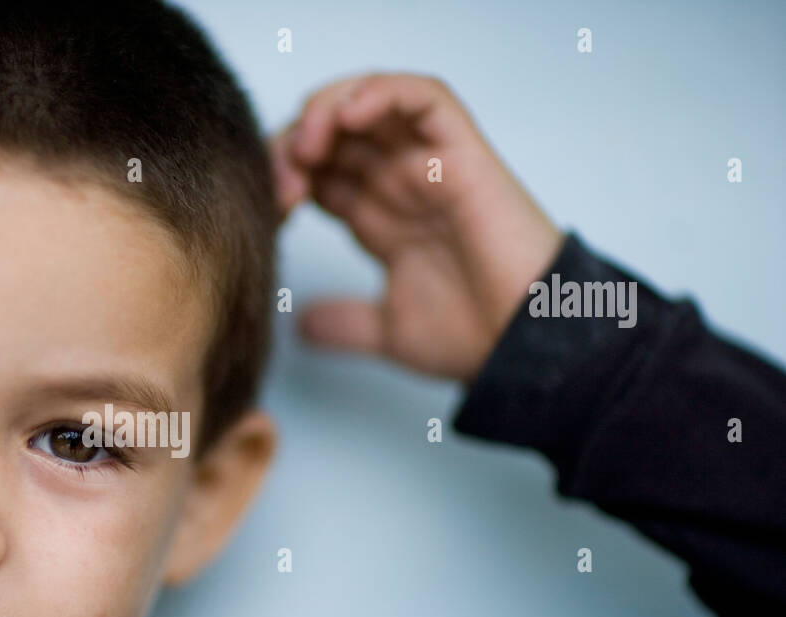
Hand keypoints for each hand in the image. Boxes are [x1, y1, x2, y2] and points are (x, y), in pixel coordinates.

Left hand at [271, 73, 562, 381]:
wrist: (523, 349)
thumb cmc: (475, 337)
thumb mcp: (388, 330)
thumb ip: (344, 322)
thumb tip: (299, 324)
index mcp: (383, 214)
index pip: (319, 169)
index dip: (282, 177)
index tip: (266, 215)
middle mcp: (404, 181)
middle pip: (334, 131)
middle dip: (292, 144)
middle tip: (278, 183)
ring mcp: (432, 163)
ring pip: (372, 100)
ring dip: (327, 111)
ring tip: (305, 148)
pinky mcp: (463, 154)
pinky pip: (423, 98)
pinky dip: (382, 92)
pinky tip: (347, 118)